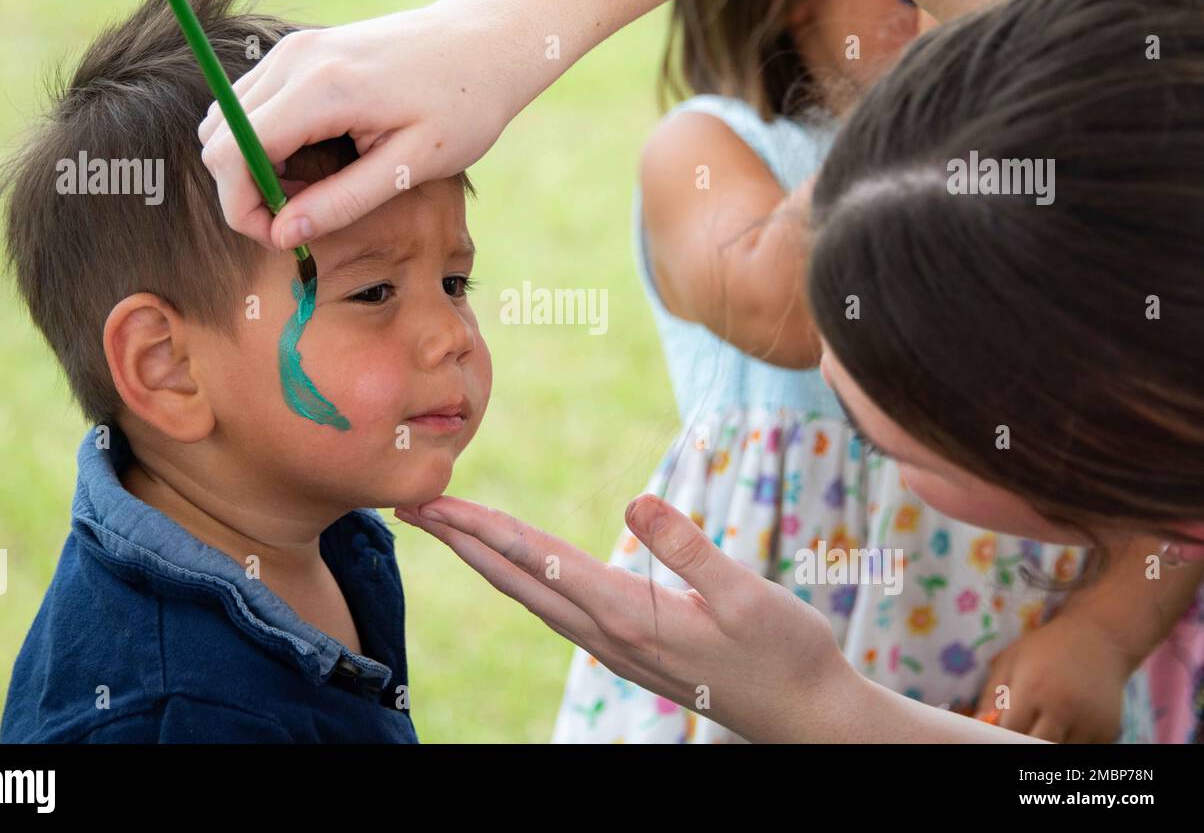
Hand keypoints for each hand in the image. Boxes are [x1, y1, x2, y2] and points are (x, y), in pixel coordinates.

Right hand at [198, 3, 520, 249]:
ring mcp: (293, 49)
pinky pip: (251, 102)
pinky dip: (262, 141)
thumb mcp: (412, 167)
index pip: (233, 153)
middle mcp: (294, 59)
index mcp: (323, 88)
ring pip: (226, 120)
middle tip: (296, 222)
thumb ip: (344, 201)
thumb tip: (283, 234)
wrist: (483, 43)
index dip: (242, 208)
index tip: (281, 237)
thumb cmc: (462, 106)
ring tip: (309, 194)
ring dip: (250, 167)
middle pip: (218, 138)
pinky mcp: (301, 50)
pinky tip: (311, 164)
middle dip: (242, 192)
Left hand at [394, 493, 857, 741]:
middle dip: (461, 541)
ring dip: (483, 558)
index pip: (539, 560)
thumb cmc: (786, 653)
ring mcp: (615, 646)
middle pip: (517, 579)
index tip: (436, 502)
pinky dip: (520, 578)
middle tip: (410, 506)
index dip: (484, 527)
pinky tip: (514, 568)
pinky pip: (557, 607)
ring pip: (531, 596)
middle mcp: (609, 634)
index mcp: (629, 615)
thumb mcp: (748, 597)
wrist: (806, 715)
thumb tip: (638, 501)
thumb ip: (691, 549)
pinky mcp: (629, 648)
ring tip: (448, 529)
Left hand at [975, 612, 1133, 742]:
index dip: (1000, 734)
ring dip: (1047, 742)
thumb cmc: (1046, 648)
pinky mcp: (1108, 730)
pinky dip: (1070, 743)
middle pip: (1034, 746)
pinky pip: (1083, 750)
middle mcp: (1063, 708)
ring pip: (1058, 751)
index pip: (1009, 732)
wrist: (1098, 638)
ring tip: (1044, 721)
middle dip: (1022, 741)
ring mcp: (1089, 722)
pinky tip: (1066, 724)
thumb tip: (979, 725)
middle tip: (1021, 726)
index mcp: (1033, 689)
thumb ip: (991, 696)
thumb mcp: (1010, 662)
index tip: (998, 729)